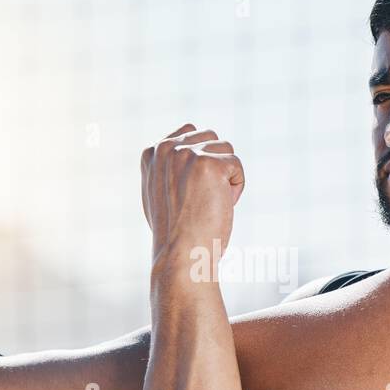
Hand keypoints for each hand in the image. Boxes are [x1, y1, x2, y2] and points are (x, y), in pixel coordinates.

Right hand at [140, 123, 245, 261]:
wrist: (182, 256)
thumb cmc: (175, 233)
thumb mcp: (159, 192)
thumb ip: (168, 166)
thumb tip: (181, 148)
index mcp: (152, 152)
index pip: (190, 133)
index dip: (200, 162)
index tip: (192, 190)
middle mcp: (167, 148)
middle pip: (211, 139)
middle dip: (215, 168)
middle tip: (200, 200)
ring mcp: (187, 155)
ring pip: (226, 150)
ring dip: (225, 178)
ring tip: (208, 204)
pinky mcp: (209, 164)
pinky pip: (237, 167)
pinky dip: (235, 189)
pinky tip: (218, 206)